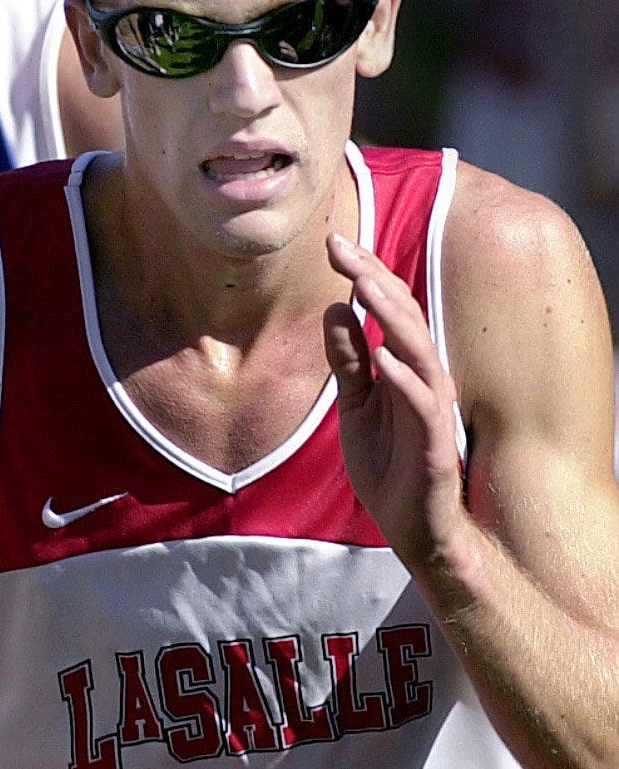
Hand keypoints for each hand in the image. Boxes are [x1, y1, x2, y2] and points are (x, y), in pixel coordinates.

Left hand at [323, 232, 465, 566]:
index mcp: (404, 367)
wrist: (412, 528)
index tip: (334, 241)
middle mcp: (423, 379)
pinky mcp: (435, 444)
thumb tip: (337, 309)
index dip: (363, 274)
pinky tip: (385, 357)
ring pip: (418, 351)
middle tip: (342, 245)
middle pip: (403, 318)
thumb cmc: (388, 463)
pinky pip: (424, 405)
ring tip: (363, 283)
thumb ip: (348, 360)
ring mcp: (432, 409)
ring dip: (392, 316)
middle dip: (373, 279)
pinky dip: (407, 379)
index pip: (386, 310)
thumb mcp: (357, 405)